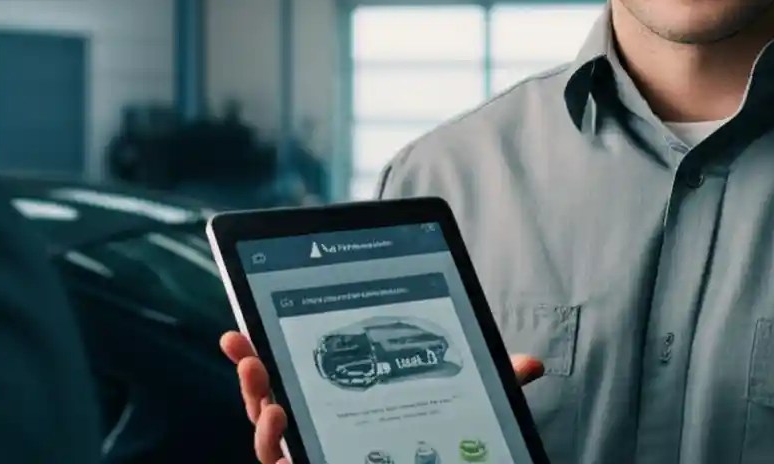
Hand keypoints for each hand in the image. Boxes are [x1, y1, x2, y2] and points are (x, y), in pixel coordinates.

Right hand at [220, 331, 545, 463]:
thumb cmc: (444, 451)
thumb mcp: (468, 414)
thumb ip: (491, 386)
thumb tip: (532, 363)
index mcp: (345, 410)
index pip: (300, 377)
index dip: (269, 352)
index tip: (248, 324)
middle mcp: (323, 437)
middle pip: (272, 401)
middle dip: (249, 369)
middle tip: (241, 339)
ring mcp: (315, 459)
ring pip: (268, 435)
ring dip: (254, 402)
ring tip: (261, 379)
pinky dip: (269, 442)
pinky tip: (278, 417)